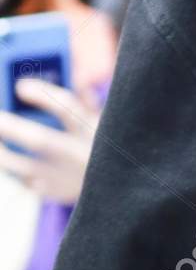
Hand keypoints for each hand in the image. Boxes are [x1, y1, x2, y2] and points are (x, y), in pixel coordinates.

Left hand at [0, 79, 100, 203]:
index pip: (68, 110)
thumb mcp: (101, 120)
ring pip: (26, 168)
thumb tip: (75, 76)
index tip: (19, 86)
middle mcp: (78, 155)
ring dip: (3, 154)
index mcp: (90, 131)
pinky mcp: (52, 193)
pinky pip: (24, 181)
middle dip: (12, 127)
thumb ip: (84, 98)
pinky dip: (9, 167)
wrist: (112, 189)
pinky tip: (3, 154)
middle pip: (41, 141)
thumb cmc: (97, 144)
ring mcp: (65, 178)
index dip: (43, 96)